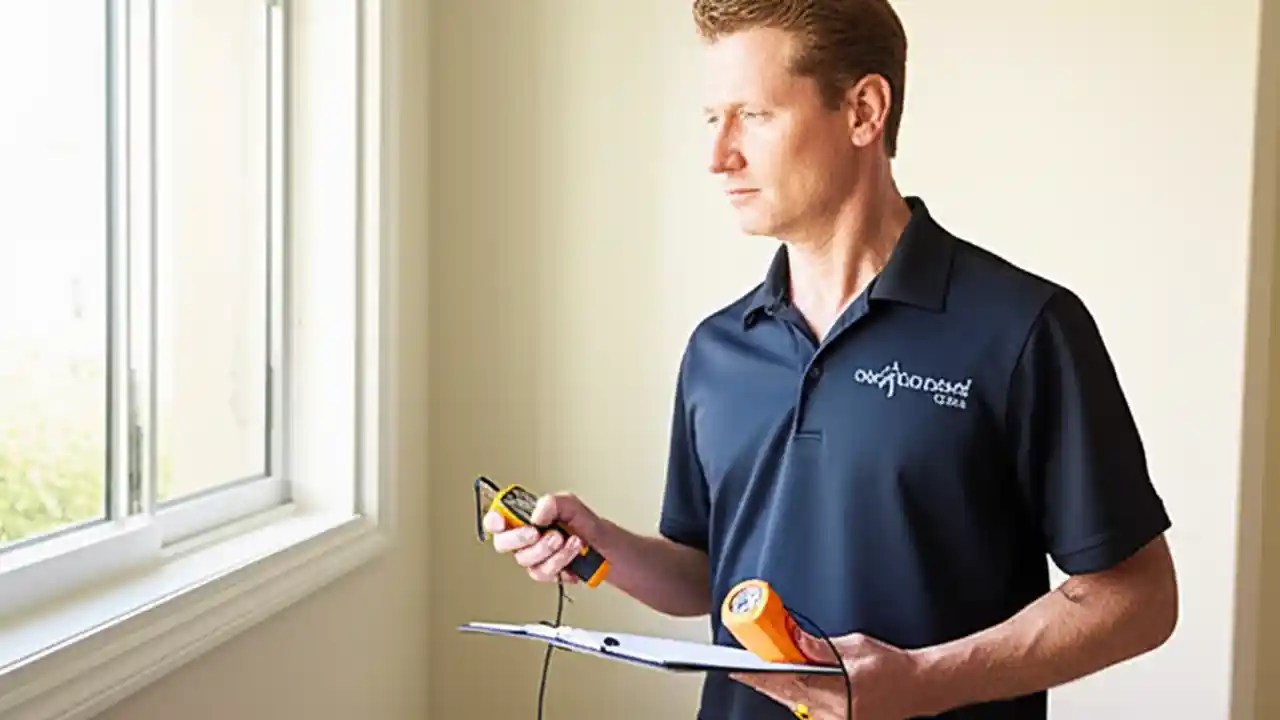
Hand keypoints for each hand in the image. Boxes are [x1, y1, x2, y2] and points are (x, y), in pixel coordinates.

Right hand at [483, 492, 600, 584]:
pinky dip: (562, 560)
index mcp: (525, 517)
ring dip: (549, 549)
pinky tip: (573, 551)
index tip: (501, 521)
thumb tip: (536, 515)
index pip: (496, 519)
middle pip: (502, 543)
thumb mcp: (571, 504)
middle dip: (519, 538)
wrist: (604, 546)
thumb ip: (553, 503)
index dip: (492, 520)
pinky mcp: (545, 572)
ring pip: (525, 559)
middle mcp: (525, 538)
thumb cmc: (583, 523)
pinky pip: (544, 572)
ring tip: (568, 539)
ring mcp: (534, 557)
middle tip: (538, 532)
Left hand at [730, 629, 933, 719]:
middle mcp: (833, 712)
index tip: (740, 668)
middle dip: (764, 682)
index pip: (788, 683)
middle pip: (787, 696)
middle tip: (741, 669)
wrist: (917, 688)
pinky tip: (783, 685)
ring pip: (795, 704)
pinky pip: (807, 710)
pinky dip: (794, 696)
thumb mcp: (854, 647)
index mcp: (836, 691)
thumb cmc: (890, 666)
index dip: (760, 676)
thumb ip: (820, 646)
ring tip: (758, 673)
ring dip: (778, 689)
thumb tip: (793, 638)